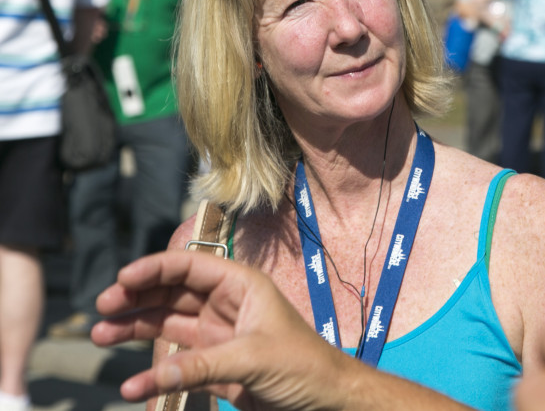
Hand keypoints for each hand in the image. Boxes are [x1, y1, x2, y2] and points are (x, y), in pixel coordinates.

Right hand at [91, 251, 349, 410]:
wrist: (326, 401)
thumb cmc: (304, 366)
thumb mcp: (254, 359)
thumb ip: (201, 365)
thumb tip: (150, 376)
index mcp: (242, 286)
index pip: (191, 266)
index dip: (156, 268)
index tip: (123, 278)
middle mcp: (226, 304)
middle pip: (172, 292)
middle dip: (137, 297)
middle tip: (103, 308)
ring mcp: (217, 335)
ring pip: (167, 323)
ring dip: (135, 328)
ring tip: (99, 334)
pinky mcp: (213, 365)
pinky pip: (175, 362)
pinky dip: (153, 370)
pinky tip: (131, 382)